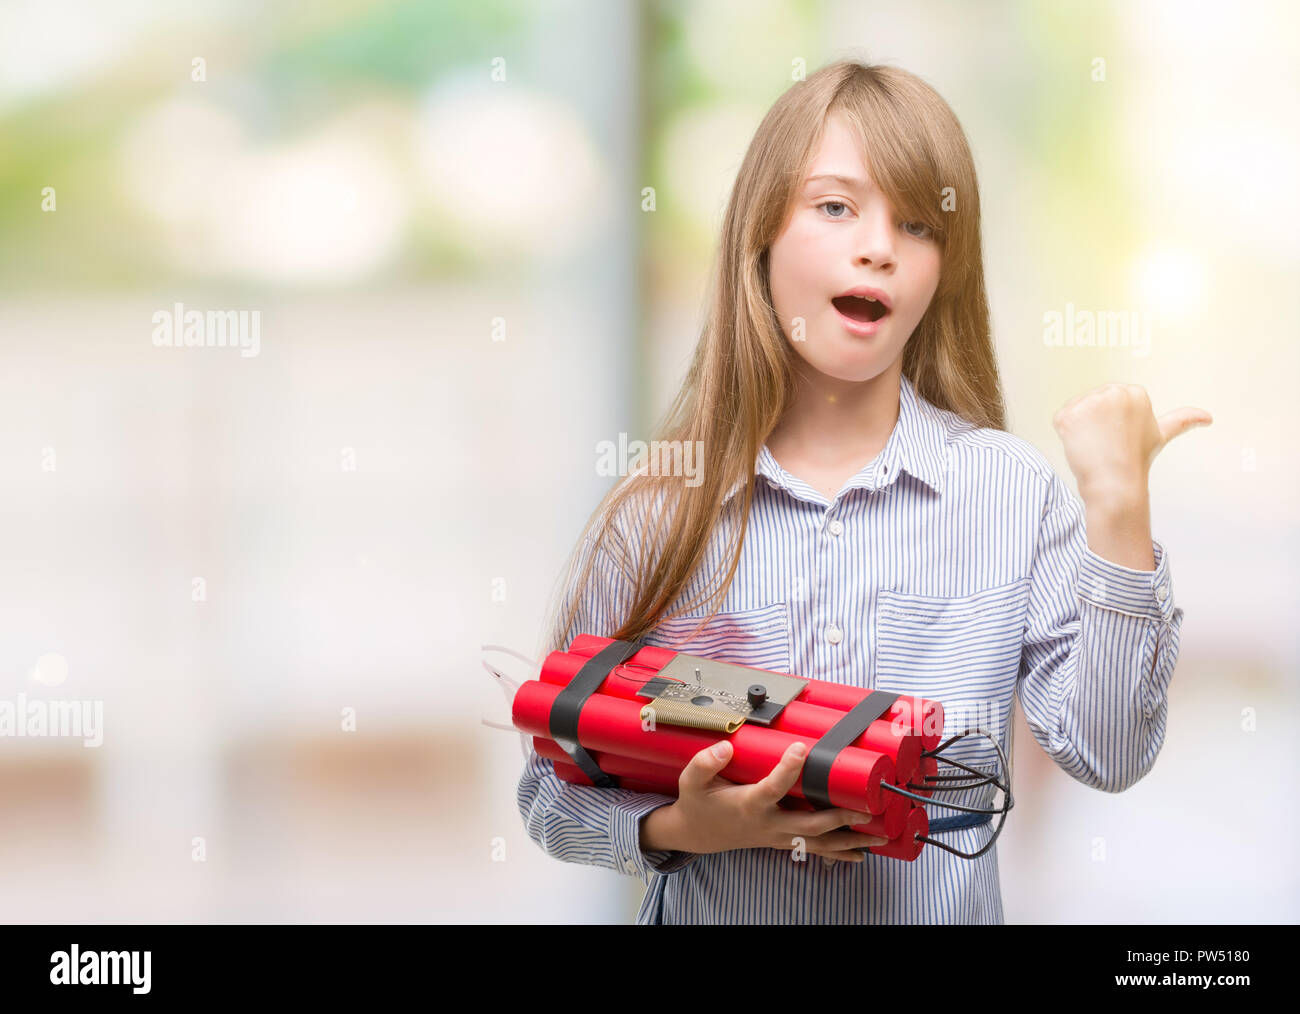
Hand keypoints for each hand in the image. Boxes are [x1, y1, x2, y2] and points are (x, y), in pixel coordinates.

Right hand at [661, 741, 888, 863]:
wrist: (697, 834)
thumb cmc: (698, 803)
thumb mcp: (692, 781)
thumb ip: (706, 762)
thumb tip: (725, 747)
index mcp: (749, 805)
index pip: (773, 787)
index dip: (788, 768)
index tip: (802, 748)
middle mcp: (768, 824)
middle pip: (809, 825)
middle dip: (840, 818)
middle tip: (867, 808)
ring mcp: (778, 836)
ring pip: (819, 842)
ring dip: (850, 841)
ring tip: (879, 837)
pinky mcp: (783, 840)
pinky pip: (815, 849)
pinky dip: (839, 852)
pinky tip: (861, 853)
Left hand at [1052, 383, 1211, 500]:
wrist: (1116, 484)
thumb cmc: (1137, 460)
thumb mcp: (1162, 434)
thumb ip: (1183, 420)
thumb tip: (1208, 417)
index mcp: (1135, 392)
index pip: (1111, 400)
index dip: (1112, 422)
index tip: (1121, 436)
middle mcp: (1114, 392)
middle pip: (1093, 402)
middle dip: (1096, 423)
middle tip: (1108, 443)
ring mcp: (1089, 403)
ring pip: (1077, 410)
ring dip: (1081, 428)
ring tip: (1096, 444)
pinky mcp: (1068, 414)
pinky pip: (1062, 419)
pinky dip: (1066, 433)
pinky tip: (1081, 444)